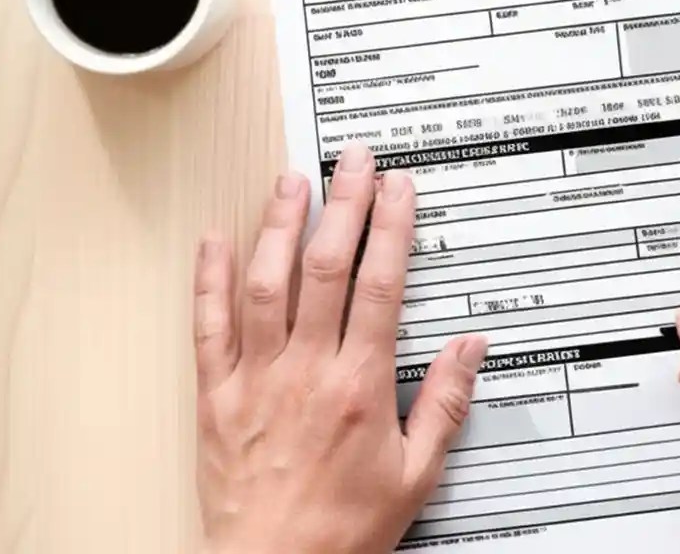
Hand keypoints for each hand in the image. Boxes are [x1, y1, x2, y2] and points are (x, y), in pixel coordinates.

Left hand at [192, 143, 486, 553]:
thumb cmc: (343, 527)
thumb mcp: (417, 473)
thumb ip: (445, 404)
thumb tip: (469, 348)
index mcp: (359, 386)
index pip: (379, 287)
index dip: (390, 230)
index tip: (397, 191)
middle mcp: (306, 371)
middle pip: (326, 269)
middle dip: (343, 206)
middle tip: (352, 161)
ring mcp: (257, 378)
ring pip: (267, 284)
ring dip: (280, 226)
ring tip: (292, 181)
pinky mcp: (217, 394)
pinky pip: (210, 325)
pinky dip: (211, 279)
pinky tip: (217, 241)